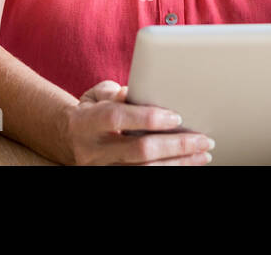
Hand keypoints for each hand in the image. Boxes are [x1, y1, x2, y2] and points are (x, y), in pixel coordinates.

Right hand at [62, 81, 212, 165]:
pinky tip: (187, 164)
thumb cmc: (90, 112)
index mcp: (87, 122)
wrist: (67, 139)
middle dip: (176, 145)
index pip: (118, 118)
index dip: (147, 117)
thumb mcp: (96, 95)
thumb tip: (139, 93)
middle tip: (203, 139)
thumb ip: (115, 93)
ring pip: (145, 171)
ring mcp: (102, 169)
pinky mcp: (113, 177)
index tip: (176, 116)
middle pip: (139, 151)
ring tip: (203, 153)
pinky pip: (144, 177)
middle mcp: (93, 151)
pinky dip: (169, 170)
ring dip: (179, 163)